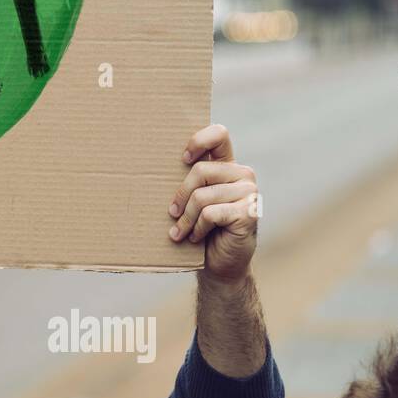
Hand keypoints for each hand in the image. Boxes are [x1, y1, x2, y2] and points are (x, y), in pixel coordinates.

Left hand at [167, 124, 257, 282]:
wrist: (221, 263)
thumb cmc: (202, 228)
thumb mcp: (192, 201)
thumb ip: (187, 181)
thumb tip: (147, 167)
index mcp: (228, 166)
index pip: (219, 134)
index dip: (198, 141)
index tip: (183, 159)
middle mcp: (242, 174)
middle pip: (200, 170)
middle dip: (180, 195)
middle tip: (171, 214)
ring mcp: (250, 193)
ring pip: (202, 196)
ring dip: (186, 219)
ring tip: (180, 232)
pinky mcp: (250, 212)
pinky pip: (210, 214)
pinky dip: (197, 228)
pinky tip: (196, 237)